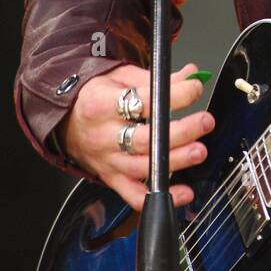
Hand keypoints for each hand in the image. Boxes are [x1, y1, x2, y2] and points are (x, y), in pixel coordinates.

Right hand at [56, 62, 214, 211]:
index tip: (195, 88)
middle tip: (204, 122)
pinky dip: (161, 195)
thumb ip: (156, 79)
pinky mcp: (111, 178)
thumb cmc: (95, 97)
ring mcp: (107, 160)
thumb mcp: (120, 77)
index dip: (173, 96)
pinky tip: (184, 192)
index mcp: (101, 104)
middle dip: (180, 132)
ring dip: (175, 161)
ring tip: (199, 151)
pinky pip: (136, 195)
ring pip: (143, 167)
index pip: (143, 101)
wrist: (66, 121)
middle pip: (144, 139)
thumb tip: (190, 75)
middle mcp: (102, 136)